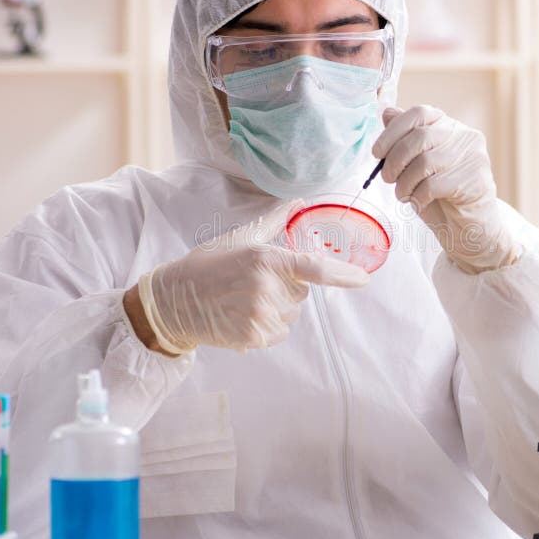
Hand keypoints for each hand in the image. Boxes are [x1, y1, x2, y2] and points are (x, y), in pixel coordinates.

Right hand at [133, 201, 369, 353]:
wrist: (174, 300)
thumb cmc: (208, 264)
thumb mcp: (240, 237)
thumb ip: (274, 221)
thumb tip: (299, 201)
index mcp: (265, 259)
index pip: (313, 268)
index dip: (342, 274)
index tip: (364, 280)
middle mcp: (265, 288)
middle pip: (301, 293)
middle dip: (286, 288)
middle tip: (254, 283)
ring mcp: (259, 315)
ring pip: (291, 315)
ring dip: (277, 309)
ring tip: (245, 300)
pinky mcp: (252, 337)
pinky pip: (278, 333)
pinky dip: (267, 327)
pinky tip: (243, 315)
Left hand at [372, 105, 519, 273]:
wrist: (469, 228)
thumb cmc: (440, 194)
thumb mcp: (416, 164)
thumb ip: (405, 139)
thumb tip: (387, 113)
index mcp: (449, 125)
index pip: (419, 113)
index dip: (393, 131)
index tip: (377, 153)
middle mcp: (464, 136)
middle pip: (420, 137)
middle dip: (395, 160)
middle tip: (388, 178)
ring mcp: (474, 158)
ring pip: (425, 162)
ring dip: (405, 183)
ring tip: (403, 194)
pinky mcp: (476, 181)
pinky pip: (434, 185)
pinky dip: (418, 196)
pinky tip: (419, 202)